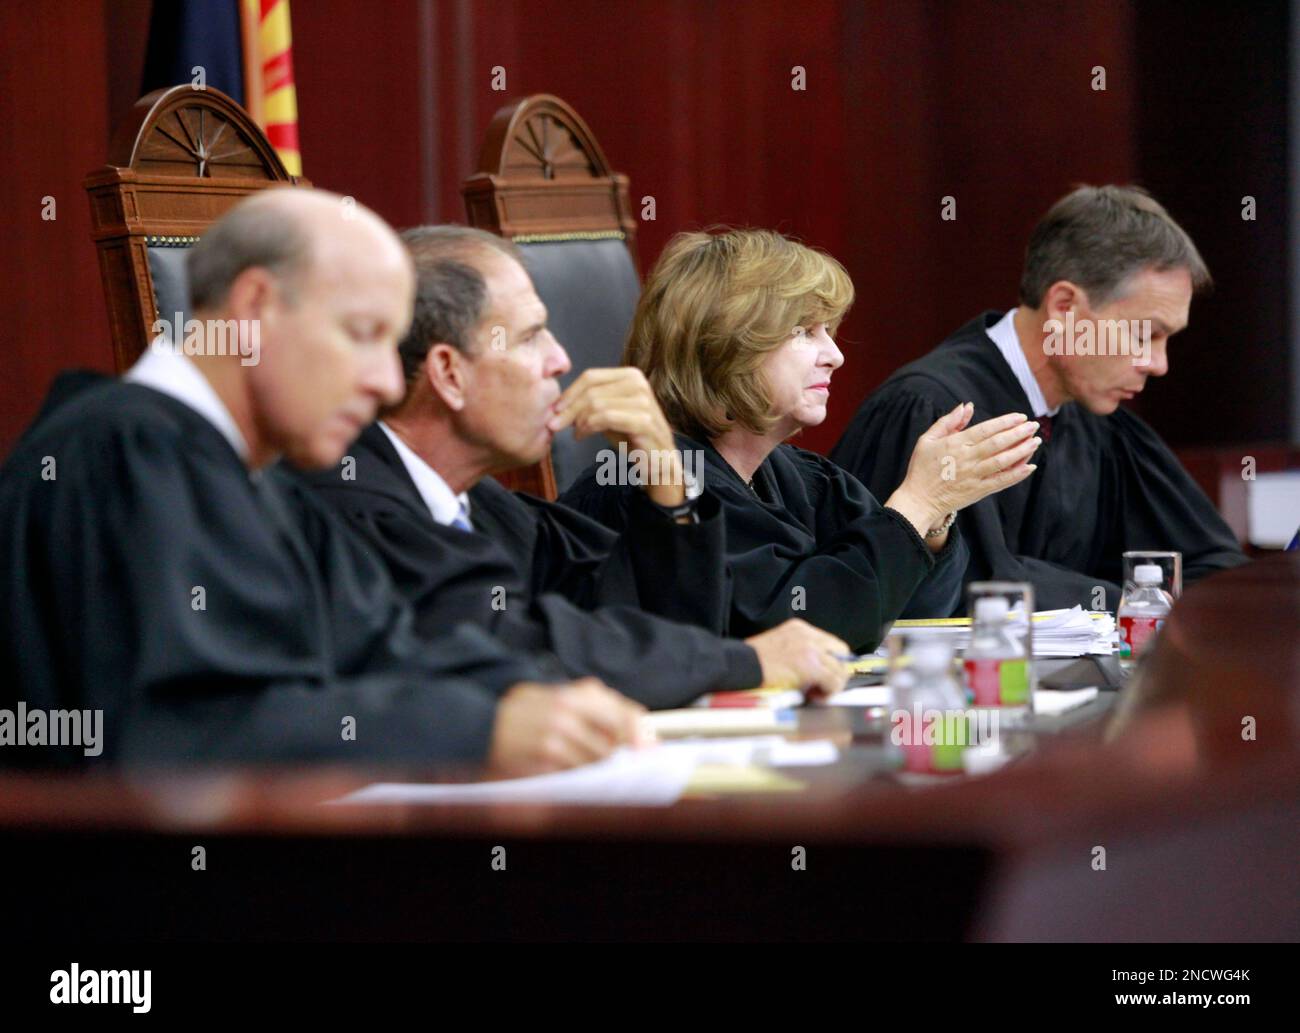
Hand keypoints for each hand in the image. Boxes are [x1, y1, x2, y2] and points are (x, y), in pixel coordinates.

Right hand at [488, 678, 648, 776]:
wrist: (476, 723)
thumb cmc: (523, 710)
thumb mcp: (556, 694)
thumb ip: (592, 704)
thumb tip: (634, 730)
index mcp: (573, 695)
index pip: (624, 714)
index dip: (642, 734)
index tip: (648, 750)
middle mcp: (566, 716)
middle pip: (612, 747)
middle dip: (614, 756)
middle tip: (613, 761)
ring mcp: (553, 742)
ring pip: (595, 764)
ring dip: (593, 768)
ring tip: (575, 761)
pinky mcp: (541, 764)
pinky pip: (573, 776)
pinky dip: (573, 776)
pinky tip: (561, 769)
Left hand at [547, 368, 685, 507]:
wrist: (659, 460)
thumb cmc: (632, 436)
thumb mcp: (609, 412)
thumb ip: (590, 403)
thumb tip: (559, 404)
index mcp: (631, 376)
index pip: (591, 377)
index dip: (569, 392)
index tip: (555, 409)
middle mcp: (639, 384)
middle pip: (591, 391)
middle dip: (569, 409)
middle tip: (555, 424)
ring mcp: (643, 402)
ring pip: (596, 404)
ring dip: (579, 420)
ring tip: (576, 432)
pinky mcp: (644, 421)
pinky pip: (606, 418)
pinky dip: (589, 427)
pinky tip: (583, 436)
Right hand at [744, 619, 850, 696]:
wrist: (741, 666)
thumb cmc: (753, 662)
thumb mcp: (778, 647)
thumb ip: (797, 652)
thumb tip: (814, 672)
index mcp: (798, 628)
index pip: (830, 641)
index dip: (832, 659)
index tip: (828, 672)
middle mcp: (807, 635)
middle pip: (841, 651)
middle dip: (837, 670)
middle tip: (827, 685)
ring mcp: (810, 649)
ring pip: (839, 669)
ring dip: (832, 684)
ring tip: (818, 693)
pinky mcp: (811, 666)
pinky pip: (833, 681)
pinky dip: (829, 692)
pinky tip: (816, 696)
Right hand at [886, 403, 1039, 540]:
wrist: (918, 500)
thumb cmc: (921, 468)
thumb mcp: (927, 440)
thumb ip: (948, 422)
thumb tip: (967, 406)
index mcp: (955, 444)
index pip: (986, 429)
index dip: (1005, 422)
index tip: (1020, 417)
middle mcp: (967, 459)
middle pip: (998, 443)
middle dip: (1019, 433)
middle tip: (1034, 425)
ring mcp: (974, 476)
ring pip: (1003, 461)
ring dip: (1022, 450)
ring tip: (1036, 441)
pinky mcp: (978, 491)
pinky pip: (1001, 481)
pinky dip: (1017, 474)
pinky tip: (1030, 467)